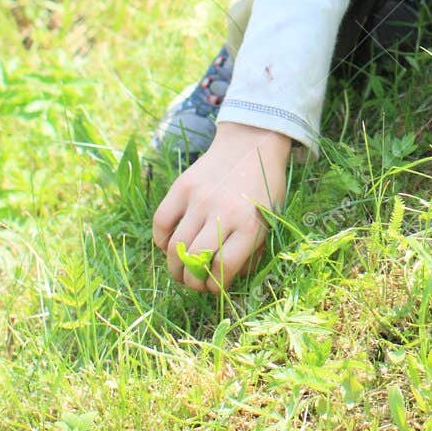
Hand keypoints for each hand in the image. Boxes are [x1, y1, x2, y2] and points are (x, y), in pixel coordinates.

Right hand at [151, 123, 291, 292]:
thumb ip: (251, 251)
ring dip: (174, 266)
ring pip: (174, 247)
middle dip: (192, 282)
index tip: (214, 287)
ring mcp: (199, 199)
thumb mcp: (270, 220)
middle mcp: (222, 213)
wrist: (251, 143)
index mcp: (249, 225)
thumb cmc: (264, 186)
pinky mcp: (182, 187)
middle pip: (194, 262)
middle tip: (194, 282)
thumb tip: (225, 279)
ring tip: (180, 269)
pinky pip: (161, 222)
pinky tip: (169, 244)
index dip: (216, 287)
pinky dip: (161, 240)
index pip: (223, 269)